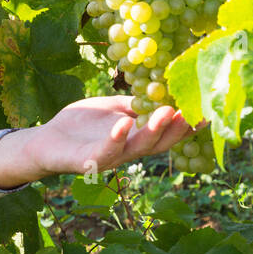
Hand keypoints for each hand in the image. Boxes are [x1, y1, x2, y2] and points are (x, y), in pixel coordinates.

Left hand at [0, 97, 194, 188]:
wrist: (45, 141)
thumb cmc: (81, 125)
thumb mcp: (112, 109)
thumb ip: (134, 105)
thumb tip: (160, 91)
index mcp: (136, 139)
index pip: (167, 134)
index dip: (187, 126)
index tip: (207, 111)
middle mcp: (128, 152)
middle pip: (160, 144)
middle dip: (179, 129)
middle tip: (194, 111)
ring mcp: (109, 158)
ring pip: (138, 149)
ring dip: (154, 131)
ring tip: (167, 111)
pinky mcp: (87, 162)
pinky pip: (104, 152)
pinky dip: (115, 139)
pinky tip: (124, 123)